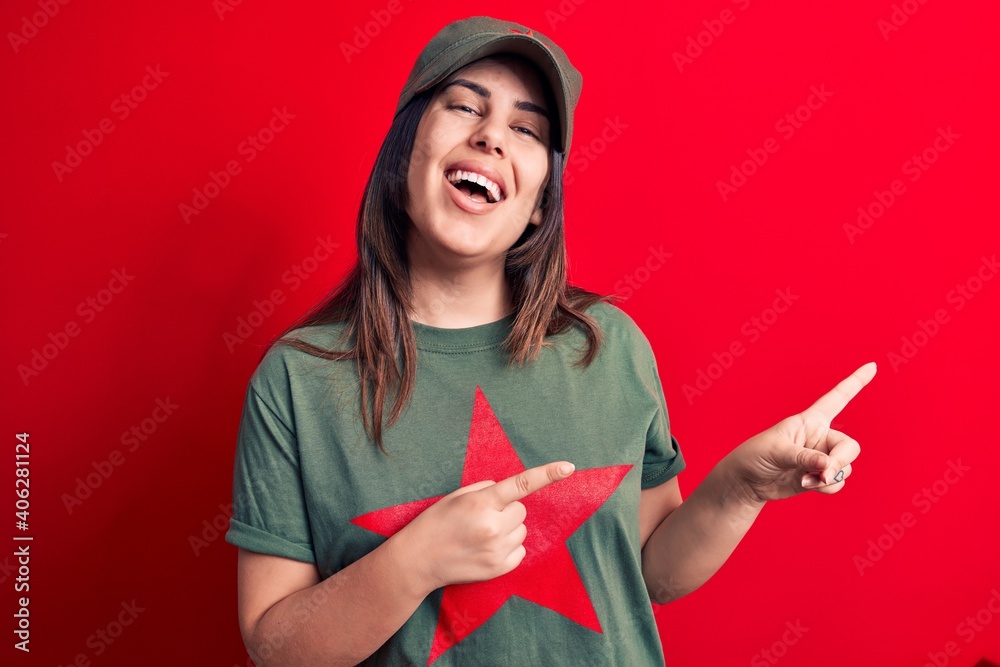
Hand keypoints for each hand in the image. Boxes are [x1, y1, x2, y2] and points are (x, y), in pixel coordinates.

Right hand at [399, 461, 574, 590]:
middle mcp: (492, 527)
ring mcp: (497, 550)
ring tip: (480, 535)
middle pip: (521, 510)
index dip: (547, 474)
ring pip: (521, 530)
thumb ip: (485, 490)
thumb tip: (510, 492)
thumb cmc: (435, 523)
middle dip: (506, 510)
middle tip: (482, 518)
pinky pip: (520, 551)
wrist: (418, 561)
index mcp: (481, 503)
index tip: (569, 467)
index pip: (520, 484)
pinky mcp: (498, 568)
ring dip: (507, 529)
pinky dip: (508, 548)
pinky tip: (485, 549)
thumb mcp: (456, 496)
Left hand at [728, 362, 876, 502]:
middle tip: (823, 473)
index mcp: (809, 421)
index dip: (855, 382)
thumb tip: (828, 467)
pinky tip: (807, 485)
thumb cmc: (755, 456)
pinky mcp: (819, 477)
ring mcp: (821, 458)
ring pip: (846, 468)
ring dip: (829, 478)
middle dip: (840, 462)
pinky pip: (838, 482)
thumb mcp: (776, 451)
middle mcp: (820, 438)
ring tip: (805, 479)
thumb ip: (804, 457)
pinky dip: (827, 487)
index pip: (836, 398)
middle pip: (850, 447)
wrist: (746, 482)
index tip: (872, 365)